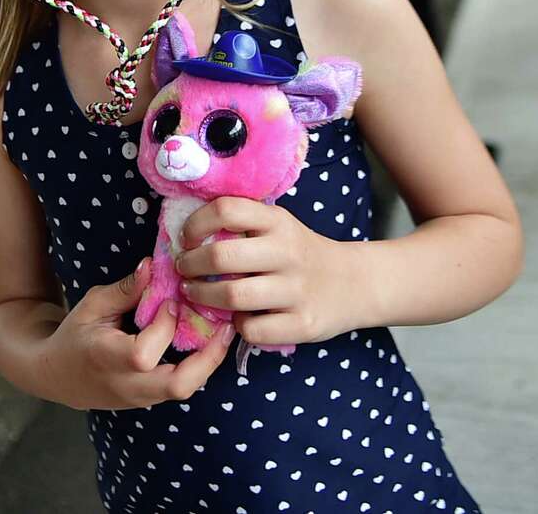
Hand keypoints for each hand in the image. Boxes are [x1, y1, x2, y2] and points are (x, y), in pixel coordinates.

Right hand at [40, 258, 233, 409]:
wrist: (57, 376)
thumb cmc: (73, 335)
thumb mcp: (92, 305)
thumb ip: (124, 290)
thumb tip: (151, 266)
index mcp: (107, 360)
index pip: (145, 351)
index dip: (164, 325)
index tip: (171, 299)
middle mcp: (127, 385)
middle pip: (178, 386)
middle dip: (208, 358)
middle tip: (226, 327)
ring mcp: (140, 398)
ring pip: (185, 389)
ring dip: (208, 361)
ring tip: (223, 331)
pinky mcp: (149, 400)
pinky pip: (179, 385)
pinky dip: (197, 365)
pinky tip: (206, 341)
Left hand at [176, 197, 358, 345]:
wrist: (354, 283)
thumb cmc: (298, 251)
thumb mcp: (276, 225)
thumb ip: (240, 223)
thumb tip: (185, 230)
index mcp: (277, 221)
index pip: (226, 210)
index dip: (195, 224)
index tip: (186, 238)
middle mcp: (287, 252)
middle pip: (222, 257)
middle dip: (190, 265)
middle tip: (183, 269)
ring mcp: (297, 290)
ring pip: (233, 296)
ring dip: (203, 296)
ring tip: (195, 292)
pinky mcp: (304, 324)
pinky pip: (253, 329)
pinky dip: (237, 325)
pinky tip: (238, 318)